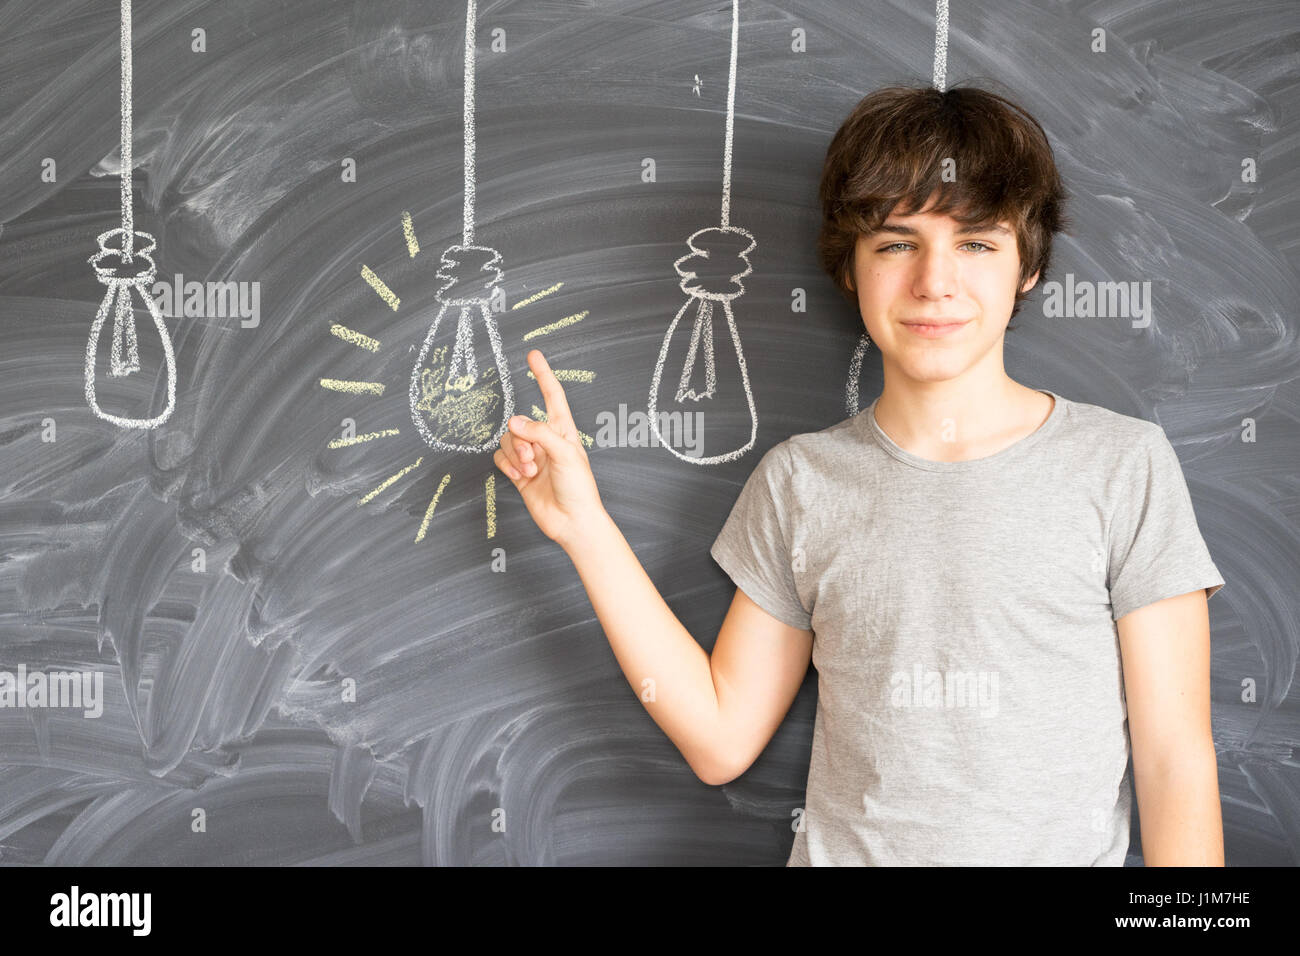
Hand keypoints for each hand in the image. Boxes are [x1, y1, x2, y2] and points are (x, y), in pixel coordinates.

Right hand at [494, 349, 604, 546]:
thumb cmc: (579, 488)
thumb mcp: (565, 454)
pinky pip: (502, 460)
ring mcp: (532, 457)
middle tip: (533, 459)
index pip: (551, 396)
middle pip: (519, 424)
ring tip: (530, 471)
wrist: (572, 522)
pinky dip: (508, 467)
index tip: (534, 355)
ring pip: (507, 442)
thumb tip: (514, 422)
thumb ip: (539, 433)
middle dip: (520, 440)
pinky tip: (522, 478)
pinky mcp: (520, 474)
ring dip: (515, 456)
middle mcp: (545, 441)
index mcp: (562, 431)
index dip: (542, 375)